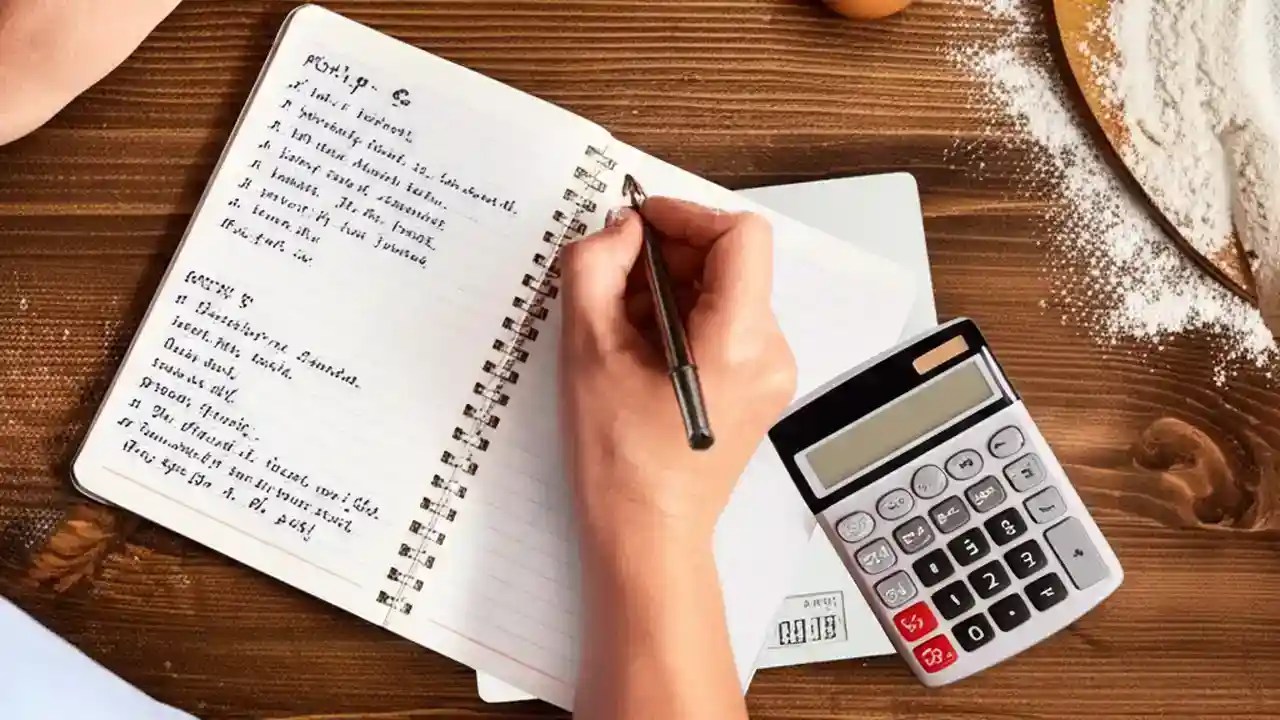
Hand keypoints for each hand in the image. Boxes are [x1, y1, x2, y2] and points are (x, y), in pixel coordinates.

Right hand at [559, 197, 797, 547]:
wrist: (647, 534)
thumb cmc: (620, 462)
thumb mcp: (588, 352)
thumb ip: (595, 268)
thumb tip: (619, 228)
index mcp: (739, 343)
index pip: (741, 235)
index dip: (687, 216)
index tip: (640, 223)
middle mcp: (771, 353)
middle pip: (732, 262)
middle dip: (669, 257)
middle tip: (613, 281)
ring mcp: (770, 372)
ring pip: (726, 291)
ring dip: (671, 289)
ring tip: (621, 329)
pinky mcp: (757, 385)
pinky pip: (726, 323)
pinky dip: (683, 318)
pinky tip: (642, 351)